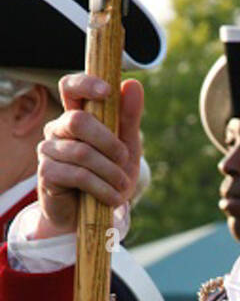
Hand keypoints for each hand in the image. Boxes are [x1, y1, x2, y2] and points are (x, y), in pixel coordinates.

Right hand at [34, 74, 143, 238]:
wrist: (91, 216)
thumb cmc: (107, 177)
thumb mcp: (125, 149)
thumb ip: (128, 119)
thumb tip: (132, 84)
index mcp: (75, 115)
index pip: (70, 87)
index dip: (85, 84)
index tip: (107, 91)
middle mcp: (57, 128)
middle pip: (78, 121)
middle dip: (109, 141)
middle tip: (124, 159)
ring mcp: (49, 150)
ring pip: (82, 153)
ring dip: (110, 172)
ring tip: (122, 186)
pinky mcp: (47, 174)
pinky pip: (77, 175)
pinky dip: (101, 188)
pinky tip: (112, 198)